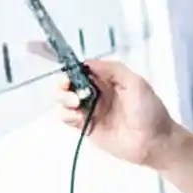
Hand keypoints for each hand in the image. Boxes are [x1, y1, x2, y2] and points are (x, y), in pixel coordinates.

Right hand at [30, 43, 180, 167]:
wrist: (154, 142)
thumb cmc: (149, 111)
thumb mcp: (135, 83)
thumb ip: (111, 70)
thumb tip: (86, 63)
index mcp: (108, 78)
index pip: (81, 66)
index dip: (64, 60)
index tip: (38, 50)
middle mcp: (97, 92)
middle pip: (68, 82)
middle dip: (63, 82)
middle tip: (68, 87)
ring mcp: (91, 110)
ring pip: (65, 100)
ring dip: (64, 98)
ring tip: (77, 104)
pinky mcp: (87, 127)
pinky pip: (68, 118)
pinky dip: (66, 115)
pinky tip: (77, 116)